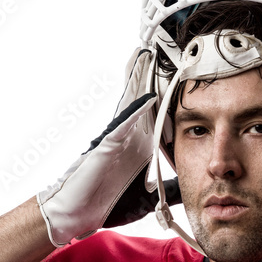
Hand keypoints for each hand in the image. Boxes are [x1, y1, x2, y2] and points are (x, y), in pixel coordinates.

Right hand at [36, 49, 180, 245]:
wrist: (77, 213)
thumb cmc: (105, 201)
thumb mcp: (145, 196)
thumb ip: (165, 188)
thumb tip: (184, 187)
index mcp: (139, 144)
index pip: (155, 112)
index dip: (165, 91)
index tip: (177, 70)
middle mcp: (128, 136)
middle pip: (141, 98)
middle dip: (149, 74)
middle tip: (159, 48)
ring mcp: (116, 139)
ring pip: (130, 103)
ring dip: (139, 80)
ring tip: (146, 55)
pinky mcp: (106, 148)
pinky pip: (123, 126)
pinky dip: (135, 111)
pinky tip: (146, 97)